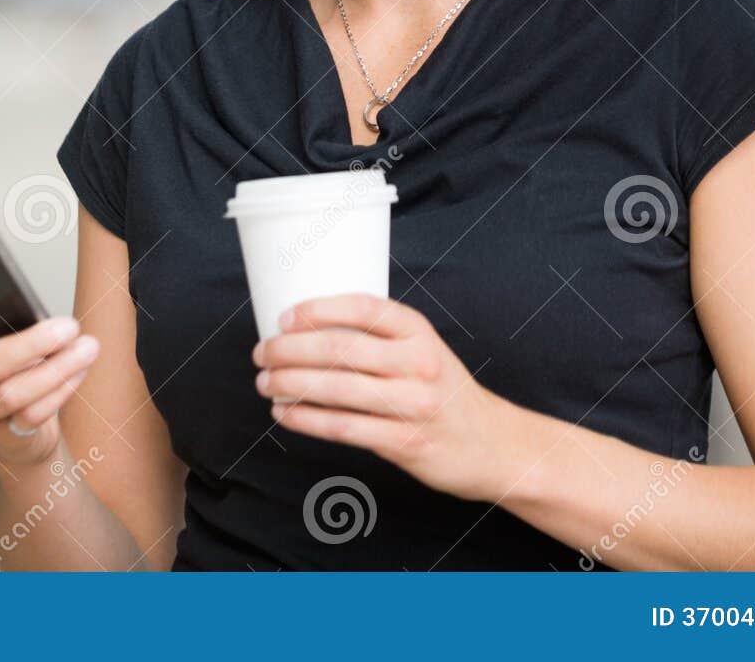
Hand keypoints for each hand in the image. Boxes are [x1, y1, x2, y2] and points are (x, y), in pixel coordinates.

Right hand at [0, 274, 98, 465]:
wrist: (21, 429)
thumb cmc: (17, 368)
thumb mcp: (9, 336)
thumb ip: (12, 320)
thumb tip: (38, 313)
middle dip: (32, 344)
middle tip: (69, 327)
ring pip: (11, 393)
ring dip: (57, 369)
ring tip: (87, 348)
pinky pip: (30, 414)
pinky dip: (60, 391)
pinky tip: (79, 372)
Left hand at [252, 293, 514, 500]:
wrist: (493, 445)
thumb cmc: (442, 391)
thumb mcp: (422, 350)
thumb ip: (379, 338)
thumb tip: (307, 329)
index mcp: (419, 332)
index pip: (363, 308)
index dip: (317, 309)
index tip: (283, 317)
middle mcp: (419, 363)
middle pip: (340, 348)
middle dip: (290, 349)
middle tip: (262, 352)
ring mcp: (414, 403)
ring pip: (336, 388)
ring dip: (290, 384)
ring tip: (264, 382)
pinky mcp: (406, 441)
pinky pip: (344, 428)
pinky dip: (306, 420)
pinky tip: (284, 413)